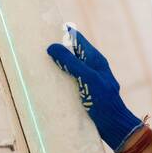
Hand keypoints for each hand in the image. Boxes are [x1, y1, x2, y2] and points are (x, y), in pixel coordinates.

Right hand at [45, 27, 143, 152]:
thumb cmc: (104, 101)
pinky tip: (47, 82)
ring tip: (38, 62)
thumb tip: (52, 47)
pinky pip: (68, 81)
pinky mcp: (83, 93)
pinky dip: (58, 79)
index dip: (65, 33)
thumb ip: (72, 62)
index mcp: (95, 60)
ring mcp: (87, 81)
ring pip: (69, 68)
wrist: (114, 126)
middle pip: (72, 53)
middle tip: (37, 45)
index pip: (78, 40)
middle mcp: (91, 68)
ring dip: (56, 65)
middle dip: (57, 48)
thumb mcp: (89, 78)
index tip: (47, 27)